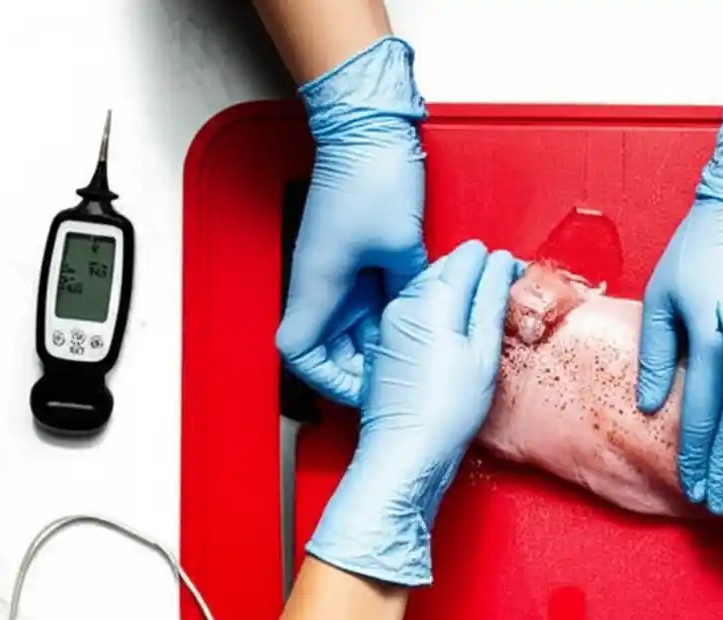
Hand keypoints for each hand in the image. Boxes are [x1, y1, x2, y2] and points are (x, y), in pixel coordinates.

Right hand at [276, 37, 428, 406]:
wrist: (366, 129)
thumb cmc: (370, 176)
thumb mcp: (402, 245)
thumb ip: (411, 288)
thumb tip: (424, 314)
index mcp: (319, 285)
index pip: (298, 352)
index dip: (325, 380)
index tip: (361, 388)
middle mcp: (320, 282)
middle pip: (329, 346)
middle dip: (361, 366)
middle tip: (396, 376)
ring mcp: (335, 270)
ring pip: (352, 325)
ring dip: (377, 340)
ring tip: (413, 352)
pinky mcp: (353, 257)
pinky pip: (367, 300)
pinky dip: (388, 314)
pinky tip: (417, 317)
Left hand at [306, 241, 518, 585]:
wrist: (402, 455)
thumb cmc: (447, 411)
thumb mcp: (483, 354)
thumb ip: (492, 300)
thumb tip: (502, 262)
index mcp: (432, 299)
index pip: (470, 255)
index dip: (498, 262)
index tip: (517, 278)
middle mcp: (404, 301)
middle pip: (447, 266)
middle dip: (477, 274)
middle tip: (504, 301)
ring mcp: (389, 320)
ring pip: (430, 285)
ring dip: (457, 292)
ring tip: (482, 321)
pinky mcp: (384, 340)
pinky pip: (416, 309)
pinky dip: (438, 312)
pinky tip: (454, 339)